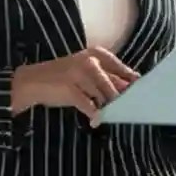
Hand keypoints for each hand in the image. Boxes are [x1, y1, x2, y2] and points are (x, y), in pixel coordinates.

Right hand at [11, 46, 138, 126]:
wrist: (32, 81)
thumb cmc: (63, 78)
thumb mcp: (85, 71)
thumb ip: (106, 77)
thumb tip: (131, 88)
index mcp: (96, 55)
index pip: (122, 70)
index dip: (132, 83)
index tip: (143, 93)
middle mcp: (89, 62)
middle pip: (115, 85)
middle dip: (121, 100)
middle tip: (128, 110)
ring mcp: (80, 74)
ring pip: (104, 97)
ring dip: (107, 109)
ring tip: (106, 115)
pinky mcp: (71, 89)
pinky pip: (90, 106)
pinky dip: (94, 115)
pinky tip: (95, 121)